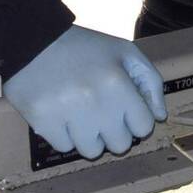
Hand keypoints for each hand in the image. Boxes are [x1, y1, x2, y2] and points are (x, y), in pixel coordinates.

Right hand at [4, 25, 167, 157]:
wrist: (34, 41)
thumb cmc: (84, 47)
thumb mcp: (125, 52)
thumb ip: (150, 82)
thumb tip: (159, 116)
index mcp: (118, 83)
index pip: (143, 127)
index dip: (137, 119)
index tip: (126, 110)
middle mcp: (95, 103)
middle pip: (120, 145)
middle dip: (116, 131)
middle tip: (104, 113)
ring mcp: (67, 115)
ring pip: (92, 151)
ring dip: (91, 137)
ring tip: (83, 114)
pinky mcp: (42, 123)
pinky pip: (65, 148)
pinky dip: (66, 135)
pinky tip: (63, 113)